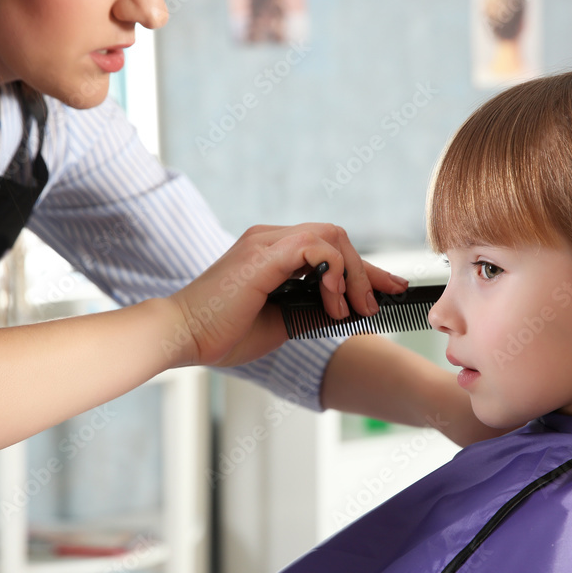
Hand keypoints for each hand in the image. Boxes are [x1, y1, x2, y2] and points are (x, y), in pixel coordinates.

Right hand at [166, 223, 408, 367]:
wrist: (182, 335)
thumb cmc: (222, 334)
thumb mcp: (280, 321)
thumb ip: (311, 309)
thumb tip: (348, 310)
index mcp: (270, 253)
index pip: (327, 249)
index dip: (362, 270)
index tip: (389, 289)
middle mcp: (269, 239)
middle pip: (336, 237)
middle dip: (367, 269)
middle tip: (385, 298)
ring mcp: (266, 242)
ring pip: (331, 236)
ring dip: (354, 273)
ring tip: (358, 307)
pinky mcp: (263, 254)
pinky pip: (316, 247)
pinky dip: (334, 273)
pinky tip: (333, 302)